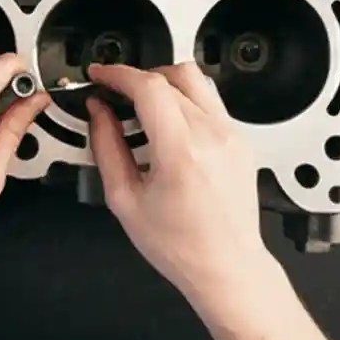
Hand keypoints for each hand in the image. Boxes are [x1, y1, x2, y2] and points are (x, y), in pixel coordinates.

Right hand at [86, 62, 269, 300]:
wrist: (226, 266)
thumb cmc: (181, 246)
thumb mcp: (125, 200)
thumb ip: (107, 148)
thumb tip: (99, 114)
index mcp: (182, 150)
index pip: (149, 86)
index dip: (118, 74)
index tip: (102, 76)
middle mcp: (212, 136)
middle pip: (174, 75)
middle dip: (139, 77)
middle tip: (117, 92)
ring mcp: (231, 136)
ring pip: (197, 81)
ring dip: (165, 83)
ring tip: (144, 107)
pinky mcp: (240, 141)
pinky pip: (211, 103)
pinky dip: (185, 101)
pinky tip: (169, 127)